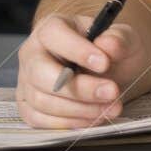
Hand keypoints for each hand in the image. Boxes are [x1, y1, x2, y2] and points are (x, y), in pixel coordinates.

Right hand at [15, 13, 150, 128]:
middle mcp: (32, 53)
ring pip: (42, 100)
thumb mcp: (124, 39)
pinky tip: (93, 117)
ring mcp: (26, 81)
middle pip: (42, 73)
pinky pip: (39, 119)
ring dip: (80, 109)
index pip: (54, 35)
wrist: (109, 71)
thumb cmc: (111, 51)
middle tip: (112, 91)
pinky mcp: (28, 105)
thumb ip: (119, 39)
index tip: (104, 64)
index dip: (77, 50)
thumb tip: (108, 44)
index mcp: (52, 28)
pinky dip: (69, 122)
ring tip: (111, 107)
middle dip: (80, 88)